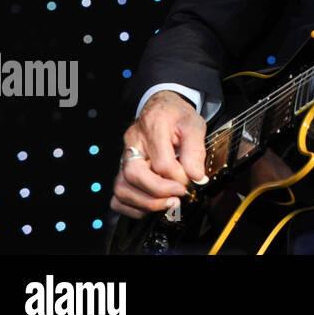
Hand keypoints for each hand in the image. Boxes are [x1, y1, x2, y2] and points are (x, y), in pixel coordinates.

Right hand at [109, 90, 206, 218]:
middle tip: (178, 198)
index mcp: (153, 127)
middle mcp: (132, 143)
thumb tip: (197, 177)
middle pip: (134, 175)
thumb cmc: (177, 116)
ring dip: (146, 203)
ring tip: (168, 203)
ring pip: (122, 188)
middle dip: (158, 192)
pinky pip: (117, 196)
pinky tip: (151, 206)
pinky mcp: (120, 169)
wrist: (161, 107)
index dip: (178, 177)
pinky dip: (132, 207)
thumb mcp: (194, 125)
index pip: (161, 162)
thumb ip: (196, 150)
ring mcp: (122, 157)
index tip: (191, 181)